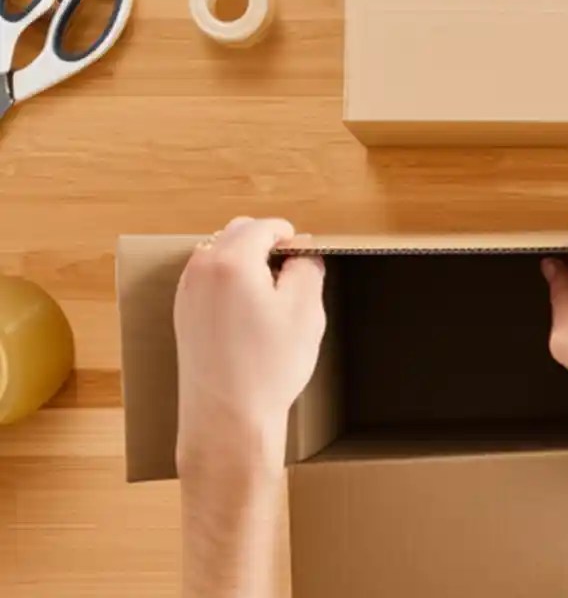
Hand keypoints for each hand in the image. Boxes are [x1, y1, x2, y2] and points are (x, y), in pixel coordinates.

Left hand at [174, 217, 325, 476]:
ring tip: (272, 294)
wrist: (228, 417)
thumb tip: (303, 252)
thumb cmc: (268, 368)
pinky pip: (208, 279)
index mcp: (231, 262)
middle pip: (236, 233)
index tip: (305, 252)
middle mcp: (201, 271)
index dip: (290, 236)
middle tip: (292, 270)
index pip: (263, 227)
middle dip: (266, 243)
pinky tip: (249, 312)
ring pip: (219, 254)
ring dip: (246, 260)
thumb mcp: (306, 311)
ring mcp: (187, 293)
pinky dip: (229, 281)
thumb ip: (307, 268)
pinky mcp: (183, 315)